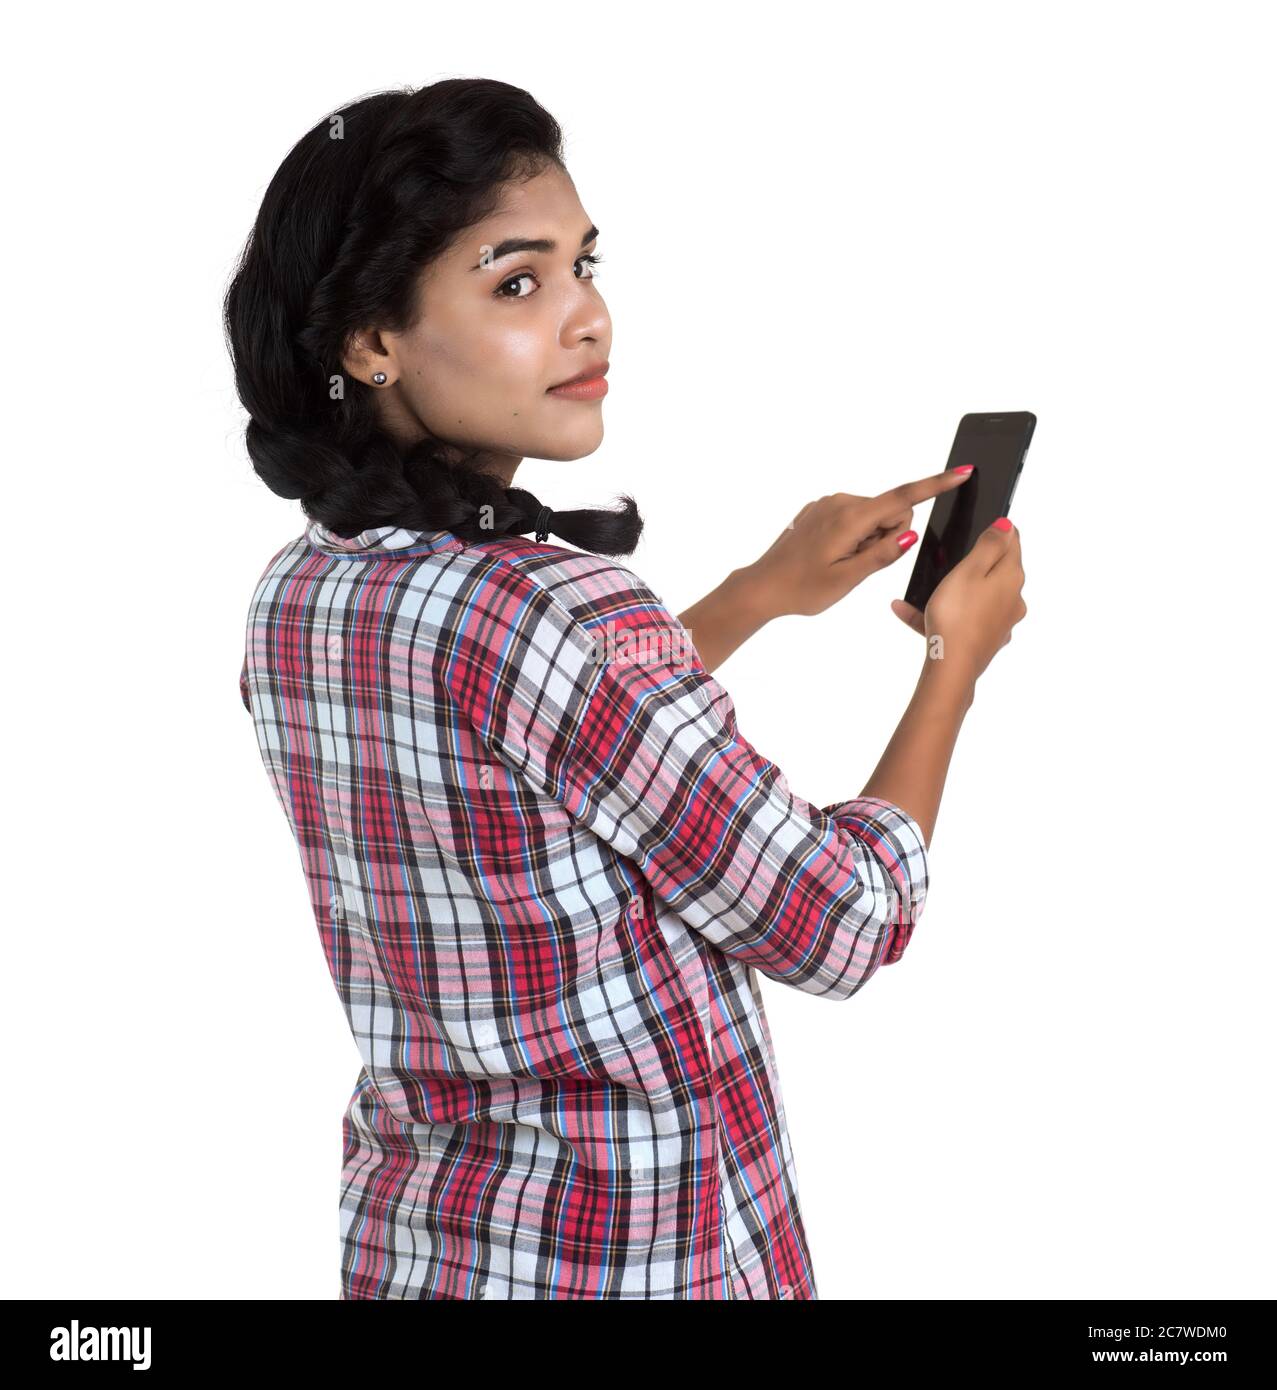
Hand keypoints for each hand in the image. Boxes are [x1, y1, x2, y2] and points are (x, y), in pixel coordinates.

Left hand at [743, 468, 975, 618]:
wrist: (763, 586)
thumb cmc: (802, 588)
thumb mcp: (848, 579)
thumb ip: (882, 555)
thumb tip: (909, 534)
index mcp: (850, 518)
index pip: (903, 497)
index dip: (936, 485)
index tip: (963, 471)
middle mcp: (841, 502)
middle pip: (890, 511)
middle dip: (887, 537)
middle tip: (858, 564)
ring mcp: (829, 503)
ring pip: (873, 516)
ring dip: (868, 539)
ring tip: (840, 561)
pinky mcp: (820, 509)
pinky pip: (854, 517)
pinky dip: (853, 535)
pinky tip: (831, 554)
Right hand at [892, 518, 1026, 686]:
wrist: (951, 668)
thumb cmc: (957, 618)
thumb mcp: (969, 570)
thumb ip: (989, 545)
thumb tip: (1007, 526)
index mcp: (1011, 577)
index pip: (1013, 542)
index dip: (997, 531)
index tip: (979, 528)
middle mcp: (1012, 599)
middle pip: (995, 570)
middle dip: (972, 562)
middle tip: (947, 558)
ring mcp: (999, 622)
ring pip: (974, 597)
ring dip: (948, 591)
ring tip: (916, 591)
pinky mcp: (983, 640)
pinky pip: (959, 620)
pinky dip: (937, 614)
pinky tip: (905, 611)